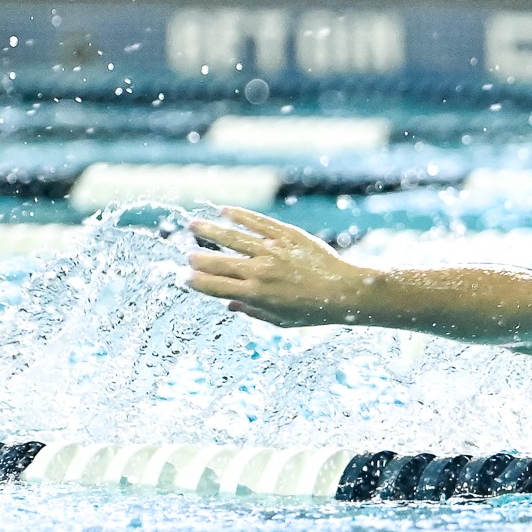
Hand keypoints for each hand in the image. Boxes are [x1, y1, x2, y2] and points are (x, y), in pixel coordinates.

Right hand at [184, 207, 369, 327]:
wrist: (346, 292)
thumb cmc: (315, 311)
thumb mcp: (282, 321)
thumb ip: (253, 311)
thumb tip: (229, 304)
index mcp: (256, 294)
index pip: (216, 286)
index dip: (197, 282)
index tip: (185, 278)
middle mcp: (261, 271)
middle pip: (219, 262)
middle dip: (199, 259)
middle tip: (187, 255)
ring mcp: (273, 251)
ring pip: (233, 237)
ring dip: (210, 230)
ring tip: (193, 226)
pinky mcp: (287, 235)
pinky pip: (259, 222)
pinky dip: (240, 215)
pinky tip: (224, 210)